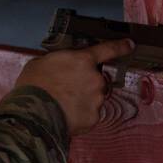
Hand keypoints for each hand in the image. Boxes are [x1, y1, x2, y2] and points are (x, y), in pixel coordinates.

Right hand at [14, 38, 134, 134]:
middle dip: (86, 83)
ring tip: (63, 104)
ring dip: (83, 100)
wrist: (32, 113)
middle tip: (67, 89)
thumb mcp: (42, 62)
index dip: (120, 46)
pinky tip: (65, 115)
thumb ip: (59, 61)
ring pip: (94, 98)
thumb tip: (59, 66)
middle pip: (97, 79)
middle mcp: (95, 79)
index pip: (108, 49)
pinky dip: (80, 115)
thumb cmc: (33, 85)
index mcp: (83, 60)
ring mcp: (96, 99)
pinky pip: (89, 114)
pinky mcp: (93, 118)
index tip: (129, 45)